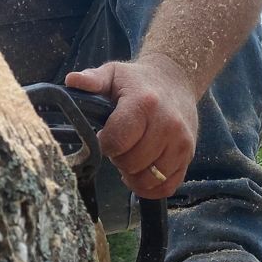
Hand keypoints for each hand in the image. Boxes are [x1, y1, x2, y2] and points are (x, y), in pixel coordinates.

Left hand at [64, 54, 198, 198]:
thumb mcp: (113, 73)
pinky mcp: (189, 156)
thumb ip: (92, 79)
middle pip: (132, 163)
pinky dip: (150, 187)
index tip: (104, 136)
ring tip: (130, 157)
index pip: (117, 141)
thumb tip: (72, 80)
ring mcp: (181, 142)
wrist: (176, 81)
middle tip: (119, 146)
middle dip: (118, 159)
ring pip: (149, 179)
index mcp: (144, 103)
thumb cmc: (137, 81)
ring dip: (133, 175)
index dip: (104, 145)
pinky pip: (167, 187)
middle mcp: (167, 124)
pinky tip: (141, 172)